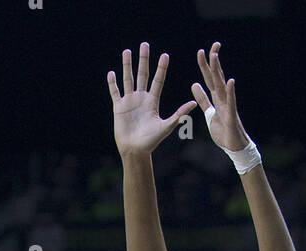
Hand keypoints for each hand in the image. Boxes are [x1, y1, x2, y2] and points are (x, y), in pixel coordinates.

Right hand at [108, 41, 195, 156]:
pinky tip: (111, 73)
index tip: (165, 55)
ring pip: (128, 79)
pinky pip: (115, 92)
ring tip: (127, 51)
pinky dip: (112, 83)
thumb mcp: (167, 126)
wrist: (135, 151)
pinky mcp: (118, 108)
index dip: (161, 68)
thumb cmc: (152, 141)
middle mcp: (141, 98)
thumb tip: (194, 103)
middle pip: (142, 75)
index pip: (158, 80)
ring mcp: (129, 102)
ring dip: (127, 66)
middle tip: (144, 44)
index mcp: (153, 101)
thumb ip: (179, 114)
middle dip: (143, 60)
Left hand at [192, 42, 250, 154]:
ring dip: (218, 71)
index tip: (202, 51)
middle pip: (217, 78)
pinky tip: (230, 81)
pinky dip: (230, 92)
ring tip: (215, 56)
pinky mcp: (231, 116)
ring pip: (222, 86)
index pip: (210, 79)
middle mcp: (223, 99)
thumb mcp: (210, 114)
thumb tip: (194, 84)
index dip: (205, 66)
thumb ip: (203, 100)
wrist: (234, 148)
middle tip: (213, 45)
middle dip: (214, 62)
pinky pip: (231, 103)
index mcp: (217, 99)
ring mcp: (228, 106)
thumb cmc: (224, 132)